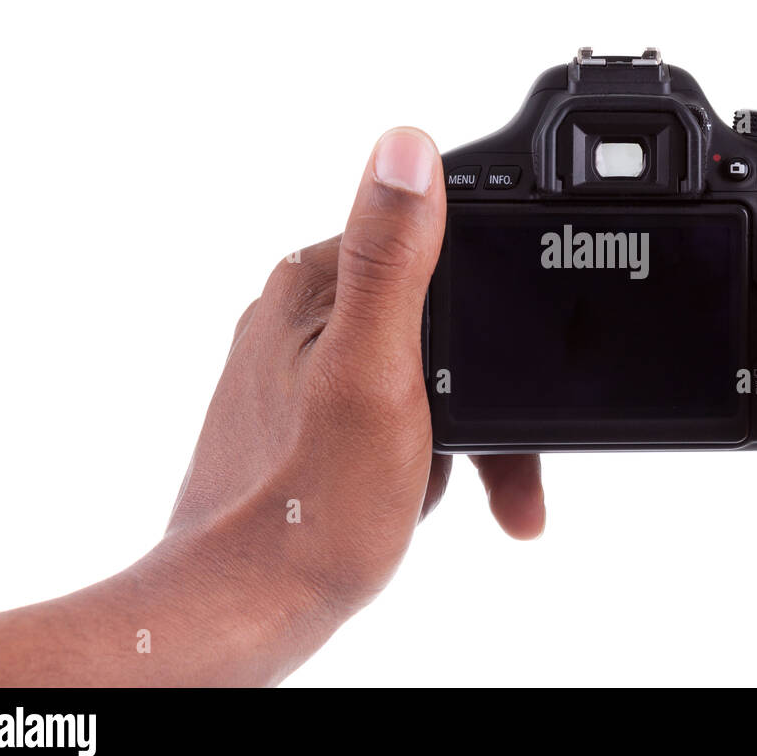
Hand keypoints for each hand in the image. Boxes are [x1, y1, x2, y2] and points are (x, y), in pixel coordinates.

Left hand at [168, 125, 543, 634]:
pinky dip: (426, 451)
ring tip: (446, 489)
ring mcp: (301, 365)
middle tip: (504, 471)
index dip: (496, 314)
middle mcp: (302, 312)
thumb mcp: (376, 372)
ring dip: (462, 435)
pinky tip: (416, 490)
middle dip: (484, 395)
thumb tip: (405, 145)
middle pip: (441, 318)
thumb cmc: (310, 509)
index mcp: (316, 282)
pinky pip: (398, 410)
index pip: (439, 251)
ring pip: (426, 370)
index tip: (507, 384)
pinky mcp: (307, 413)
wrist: (249, 609)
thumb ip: (395, 259)